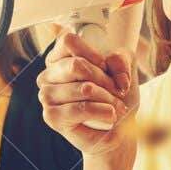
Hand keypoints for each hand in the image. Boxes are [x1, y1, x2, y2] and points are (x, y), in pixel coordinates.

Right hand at [38, 30, 137, 159]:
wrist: (116, 128)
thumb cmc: (115, 96)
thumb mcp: (124, 71)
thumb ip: (121, 61)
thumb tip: (114, 70)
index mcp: (60, 57)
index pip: (68, 41)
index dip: (93, 53)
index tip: (106, 67)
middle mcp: (48, 75)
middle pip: (77, 65)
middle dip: (105, 80)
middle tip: (118, 92)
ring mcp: (46, 95)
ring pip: (83, 88)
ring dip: (108, 98)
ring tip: (117, 106)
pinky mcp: (51, 116)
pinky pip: (79, 109)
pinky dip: (101, 112)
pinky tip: (110, 115)